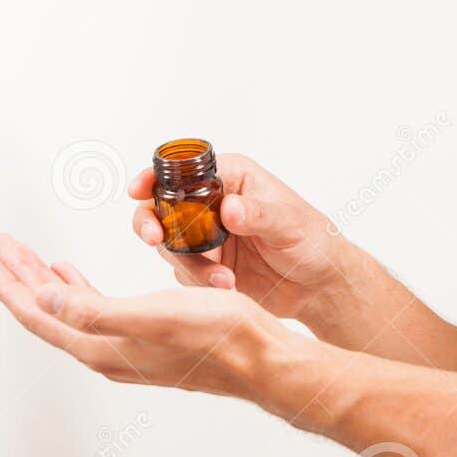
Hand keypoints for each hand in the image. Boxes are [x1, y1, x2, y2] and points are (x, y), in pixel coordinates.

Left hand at [0, 232, 286, 398]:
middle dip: (17, 276)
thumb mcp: (153, 315)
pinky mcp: (142, 334)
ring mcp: (123, 343)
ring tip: (23, 258)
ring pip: (67, 306)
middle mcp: (106, 348)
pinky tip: (71, 274)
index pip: (39, 313)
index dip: (8, 286)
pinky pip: (92, 306)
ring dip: (42, 279)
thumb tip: (46, 299)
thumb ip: (95, 311)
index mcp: (101, 346)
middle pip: (46, 308)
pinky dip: (74, 285)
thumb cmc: (219, 339)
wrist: (261, 357)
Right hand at [130, 153, 352, 323]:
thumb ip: (259, 214)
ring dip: (189, 264)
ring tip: (224, 280)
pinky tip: (228, 286)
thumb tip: (230, 208)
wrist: (319, 285)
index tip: (138, 190)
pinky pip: (184, 274)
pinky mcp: (206, 266)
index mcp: (230, 177)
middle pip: (161, 206)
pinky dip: (199, 283)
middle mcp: (211, 203)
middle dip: (151, 222)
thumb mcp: (289, 222)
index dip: (155, 176)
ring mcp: (205, 237)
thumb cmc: (312, 240)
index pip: (183, 169)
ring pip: (170, 245)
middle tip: (156, 239)